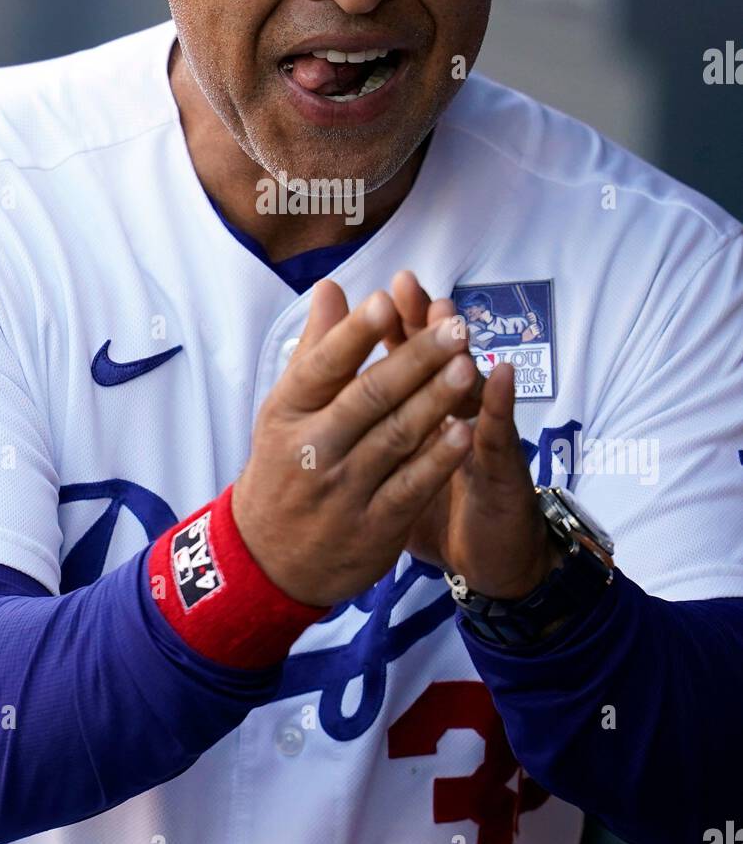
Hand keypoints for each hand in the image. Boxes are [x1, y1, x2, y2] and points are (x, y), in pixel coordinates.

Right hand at [231, 281, 480, 605]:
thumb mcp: (285, 409)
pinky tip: (465, 430)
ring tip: (467, 367)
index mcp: (289, 412)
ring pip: (396, 437)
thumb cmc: (283, 467)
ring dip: (435, 401)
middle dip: (416, 359)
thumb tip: (331, 288)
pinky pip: (411, 486)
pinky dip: (438, 458)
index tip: (386, 300)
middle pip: (370, 397)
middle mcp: (314, 448)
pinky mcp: (373, 527)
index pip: (323, 366)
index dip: (356, 333)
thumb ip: (316, 349)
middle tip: (456, 327)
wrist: (267, 562)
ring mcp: (344, 490)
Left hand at [387, 273, 563, 599]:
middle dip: (425, 323)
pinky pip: (501, 435)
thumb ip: (372, 416)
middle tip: (414, 285)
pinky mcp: (507, 468)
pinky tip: (503, 374)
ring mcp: (484, 434)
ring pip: (473, 385)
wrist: (488, 558)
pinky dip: (501, 404)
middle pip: (440, 358)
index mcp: (426, 407)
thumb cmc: (434, 501)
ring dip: (461, 350)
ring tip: (453, 317)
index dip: (397, 323)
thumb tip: (336, 385)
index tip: (386, 287)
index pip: (408, 355)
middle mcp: (457, 411)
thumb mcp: (397, 461)